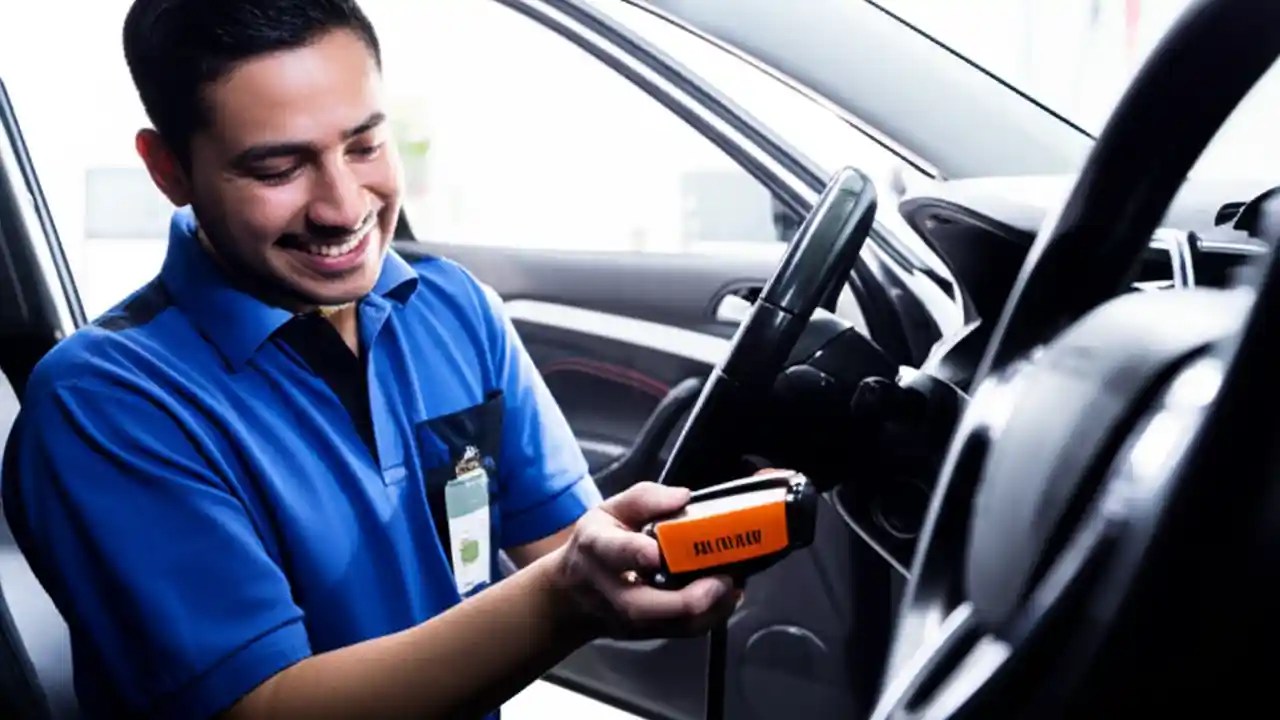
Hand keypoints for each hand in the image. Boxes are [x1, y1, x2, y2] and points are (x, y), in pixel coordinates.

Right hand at [550, 482, 739, 640]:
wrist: (574, 594)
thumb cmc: (597, 547)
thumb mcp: (610, 510)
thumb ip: (646, 499)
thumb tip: (683, 496)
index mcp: (599, 548)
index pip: (616, 551)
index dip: (636, 553)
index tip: (656, 552)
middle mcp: (613, 590)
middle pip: (645, 605)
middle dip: (688, 598)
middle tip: (722, 578)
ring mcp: (631, 619)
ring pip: (671, 625)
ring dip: (710, 609)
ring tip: (733, 584)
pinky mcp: (650, 633)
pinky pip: (685, 631)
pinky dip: (712, 615)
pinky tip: (727, 595)